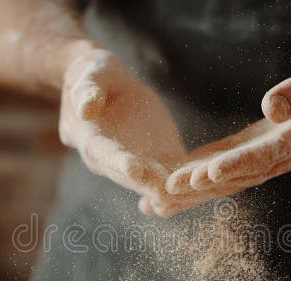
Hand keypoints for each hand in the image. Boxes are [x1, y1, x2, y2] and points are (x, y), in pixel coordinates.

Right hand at [59, 46, 186, 197]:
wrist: (106, 86)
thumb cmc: (95, 75)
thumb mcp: (90, 75)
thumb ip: (88, 92)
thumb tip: (87, 109)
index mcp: (92, 141)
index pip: (106, 155)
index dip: (120, 163)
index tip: (135, 170)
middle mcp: (114, 161)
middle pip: (133, 176)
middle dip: (151, 184)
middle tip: (169, 193)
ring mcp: (138, 163)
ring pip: (154, 181)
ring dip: (170, 190)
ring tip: (188, 196)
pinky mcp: (160, 158)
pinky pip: (174, 172)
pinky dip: (185, 182)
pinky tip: (203, 189)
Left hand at [149, 54, 290, 215]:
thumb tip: (271, 107)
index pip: (269, 154)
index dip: (238, 164)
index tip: (208, 172)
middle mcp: (289, 158)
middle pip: (242, 177)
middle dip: (204, 186)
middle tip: (166, 192)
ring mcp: (274, 161)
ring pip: (232, 181)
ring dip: (196, 191)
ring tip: (158, 200)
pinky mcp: (260, 155)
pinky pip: (230, 170)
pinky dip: (202, 179)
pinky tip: (173, 186)